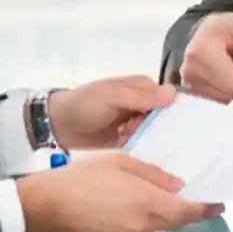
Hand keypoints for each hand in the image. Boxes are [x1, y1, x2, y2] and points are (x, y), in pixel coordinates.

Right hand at [16, 153, 223, 231]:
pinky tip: (144, 202)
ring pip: (159, 225)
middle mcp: (142, 224)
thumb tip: (179, 184)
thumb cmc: (82, 177)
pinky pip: (142, 228)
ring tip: (173, 196)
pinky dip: (150, 217)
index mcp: (146, 203)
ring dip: (170, 214)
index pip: (187, 211)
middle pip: (176, 221)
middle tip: (202, 198)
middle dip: (191, 211)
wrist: (47, 206)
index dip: (206, 207)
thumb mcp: (120, 162)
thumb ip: (152, 173)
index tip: (220, 202)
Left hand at [49, 75, 174, 149]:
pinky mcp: (128, 137)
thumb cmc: (85, 104)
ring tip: (122, 135)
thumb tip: (173, 92)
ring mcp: (135, 121)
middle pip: (163, 117)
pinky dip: (137, 144)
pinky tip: (124, 143)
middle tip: (131, 128)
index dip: (167, 110)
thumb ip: (141, 96)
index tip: (155, 120)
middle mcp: (142, 103)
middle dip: (152, 126)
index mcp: (141, 87)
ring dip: (142, 135)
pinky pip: (143, 142)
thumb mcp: (112, 97)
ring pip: (154, 131)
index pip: (167, 97)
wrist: (59, 124)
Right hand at [179, 12, 232, 102]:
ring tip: (230, 68)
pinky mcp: (189, 92)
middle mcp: (191, 70)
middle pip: (231, 93)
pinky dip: (225, 92)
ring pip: (225, 100)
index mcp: (203, 50)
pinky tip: (222, 76)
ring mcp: (187, 83)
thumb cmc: (225, 30)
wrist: (204, 31)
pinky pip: (217, 101)